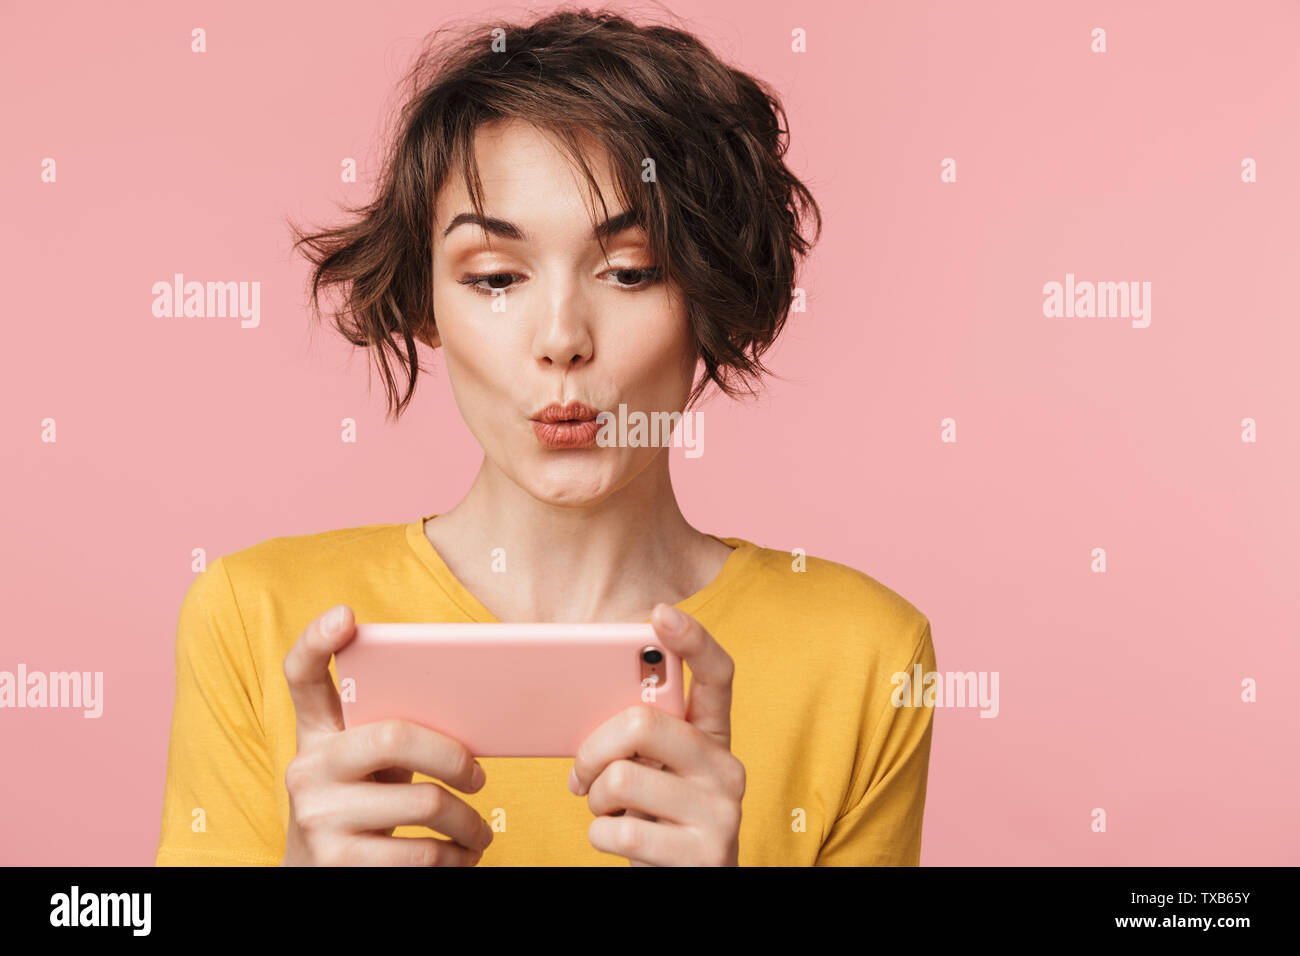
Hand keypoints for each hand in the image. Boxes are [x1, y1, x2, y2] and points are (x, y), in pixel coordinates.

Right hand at [280, 604, 493, 865]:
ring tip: (480, 832)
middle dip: (454, 756)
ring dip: (470, 823)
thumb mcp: (367, 770)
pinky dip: (457, 860)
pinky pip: (422, 854)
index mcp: (316, 734)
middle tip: (480, 777)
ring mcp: (317, 816)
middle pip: (395, 736)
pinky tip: (463, 858)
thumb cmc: (365, 809)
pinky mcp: (335, 862)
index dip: (316, 640)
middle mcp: (307, 768)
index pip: (302, 675)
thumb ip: (393, 733)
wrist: (320, 882)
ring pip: (425, 803)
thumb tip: (477, 708)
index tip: (345, 613)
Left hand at [568, 603, 744, 865]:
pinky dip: (600, 837)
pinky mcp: (705, 853)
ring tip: (609, 810)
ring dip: (594, 801)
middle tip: (583, 773)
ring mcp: (721, 811)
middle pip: (641, 723)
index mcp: (714, 735)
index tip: (661, 614)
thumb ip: (640, 736)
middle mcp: (727, 766)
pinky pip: (619, 830)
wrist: (689, 886)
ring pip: (620, 778)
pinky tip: (619, 839)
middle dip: (592, 748)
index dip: (693, 639)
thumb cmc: (657, 818)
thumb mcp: (656, 771)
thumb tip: (586, 698)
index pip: (718, 674)